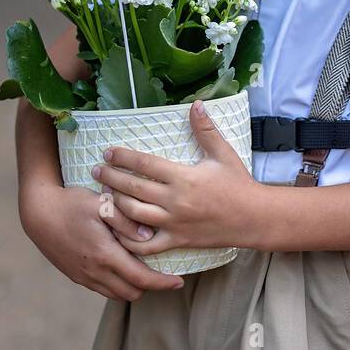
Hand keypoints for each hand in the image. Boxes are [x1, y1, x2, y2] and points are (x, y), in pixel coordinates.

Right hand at [20, 182, 186, 301]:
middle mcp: (94, 271)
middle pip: (132, 292)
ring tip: (144, 269)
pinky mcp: (76, 275)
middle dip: (150, 286)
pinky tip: (121, 266)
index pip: (142, 279)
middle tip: (164, 274)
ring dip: (132, 286)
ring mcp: (83, 276)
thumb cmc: (72, 204)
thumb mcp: (101, 205)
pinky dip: (116, 283)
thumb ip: (126, 220)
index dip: (163, 283)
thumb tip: (148, 237)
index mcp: (105, 255)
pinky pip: (102, 288)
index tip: (179, 282)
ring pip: (116, 294)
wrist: (38, 213)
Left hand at [92, 99, 258, 254]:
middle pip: (133, 188)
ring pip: (134, 215)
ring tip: (104, 194)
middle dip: (111, 178)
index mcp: (183, 178)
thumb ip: (206, 130)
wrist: (252, 218)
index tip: (108, 152)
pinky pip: (146, 245)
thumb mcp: (223, 153)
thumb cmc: (238, 184)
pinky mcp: (176, 241)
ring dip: (115, 203)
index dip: (123, 157)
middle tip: (96, 170)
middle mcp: (174, 201)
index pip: (145, 165)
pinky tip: (118, 231)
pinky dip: (129, 240)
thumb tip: (196, 104)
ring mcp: (173, 223)